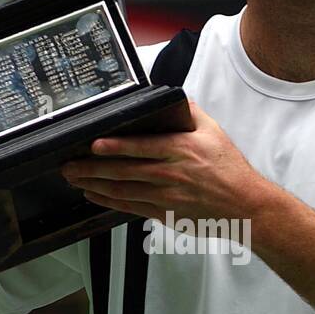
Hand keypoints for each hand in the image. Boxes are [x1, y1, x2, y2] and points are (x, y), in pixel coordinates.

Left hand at [60, 99, 268, 223]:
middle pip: (123, 171)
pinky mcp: (165, 214)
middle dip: (92, 168)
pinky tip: (94, 195)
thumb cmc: (230, 170)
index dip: (115, 147)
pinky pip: (131, 207)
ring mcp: (166, 197)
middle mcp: (170, 174)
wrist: (245, 206)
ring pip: (122, 191)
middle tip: (69, 165)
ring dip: (95, 184)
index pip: (141, 147)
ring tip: (74, 178)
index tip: (93, 145)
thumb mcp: (213, 132)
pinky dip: (109, 202)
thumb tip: (172, 99)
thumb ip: (190, 113)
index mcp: (180, 150)